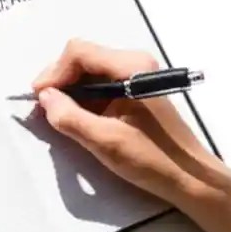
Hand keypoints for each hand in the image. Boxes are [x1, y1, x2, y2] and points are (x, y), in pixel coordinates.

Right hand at [32, 39, 230, 210]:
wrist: (191, 178)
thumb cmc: (152, 159)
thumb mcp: (105, 141)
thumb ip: (69, 117)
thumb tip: (45, 98)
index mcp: (131, 68)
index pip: (79, 52)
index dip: (54, 73)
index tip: (40, 98)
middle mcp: (135, 63)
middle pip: (83, 59)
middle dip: (60, 81)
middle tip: (44, 108)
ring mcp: (137, 76)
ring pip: (90, 72)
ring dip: (70, 91)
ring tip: (57, 115)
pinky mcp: (137, 90)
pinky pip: (101, 85)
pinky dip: (84, 98)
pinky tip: (77, 118)